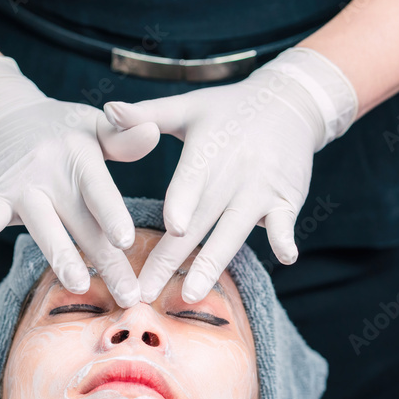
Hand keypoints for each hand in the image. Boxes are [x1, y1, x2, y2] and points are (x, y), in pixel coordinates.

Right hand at [0, 54, 159, 306]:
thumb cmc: (58, 129)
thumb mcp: (92, 126)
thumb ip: (124, 140)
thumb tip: (154, 133)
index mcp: (80, 156)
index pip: (99, 190)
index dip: (111, 215)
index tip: (126, 241)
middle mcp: (51, 171)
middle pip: (82, 222)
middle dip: (106, 261)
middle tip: (129, 296)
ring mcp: (22, 184)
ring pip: (44, 226)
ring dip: (60, 256)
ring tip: (78, 284)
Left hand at [103, 47, 356, 302]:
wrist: (289, 103)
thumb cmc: (227, 111)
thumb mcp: (188, 107)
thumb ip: (147, 115)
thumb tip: (108, 109)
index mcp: (207, 149)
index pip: (192, 180)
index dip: (183, 202)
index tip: (172, 228)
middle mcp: (235, 171)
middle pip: (201, 220)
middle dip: (173, 258)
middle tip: (146, 291)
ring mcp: (261, 188)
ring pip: (233, 231)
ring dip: (214, 264)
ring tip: (192, 294)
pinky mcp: (286, 199)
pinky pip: (283, 222)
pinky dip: (284, 237)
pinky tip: (285, 256)